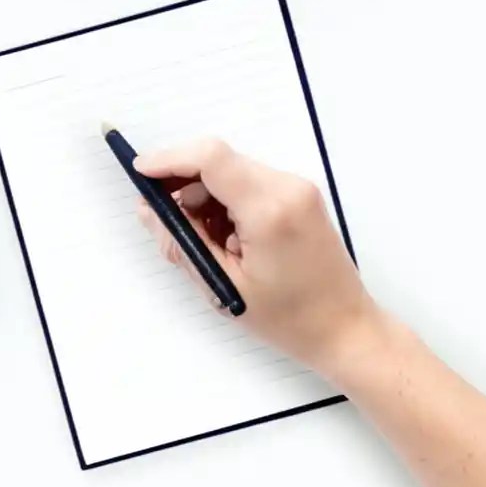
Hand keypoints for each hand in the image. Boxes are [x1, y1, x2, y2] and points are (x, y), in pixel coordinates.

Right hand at [132, 138, 375, 372]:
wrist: (345, 328)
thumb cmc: (289, 317)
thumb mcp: (222, 285)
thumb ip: (181, 241)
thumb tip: (149, 209)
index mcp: (269, 211)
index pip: (210, 158)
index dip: (168, 159)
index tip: (140, 173)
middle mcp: (287, 189)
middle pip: (217, 161)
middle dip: (182, 183)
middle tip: (165, 220)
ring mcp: (297, 189)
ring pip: (230, 171)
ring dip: (203, 195)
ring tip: (204, 241)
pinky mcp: (299, 195)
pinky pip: (247, 182)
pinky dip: (224, 200)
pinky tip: (225, 238)